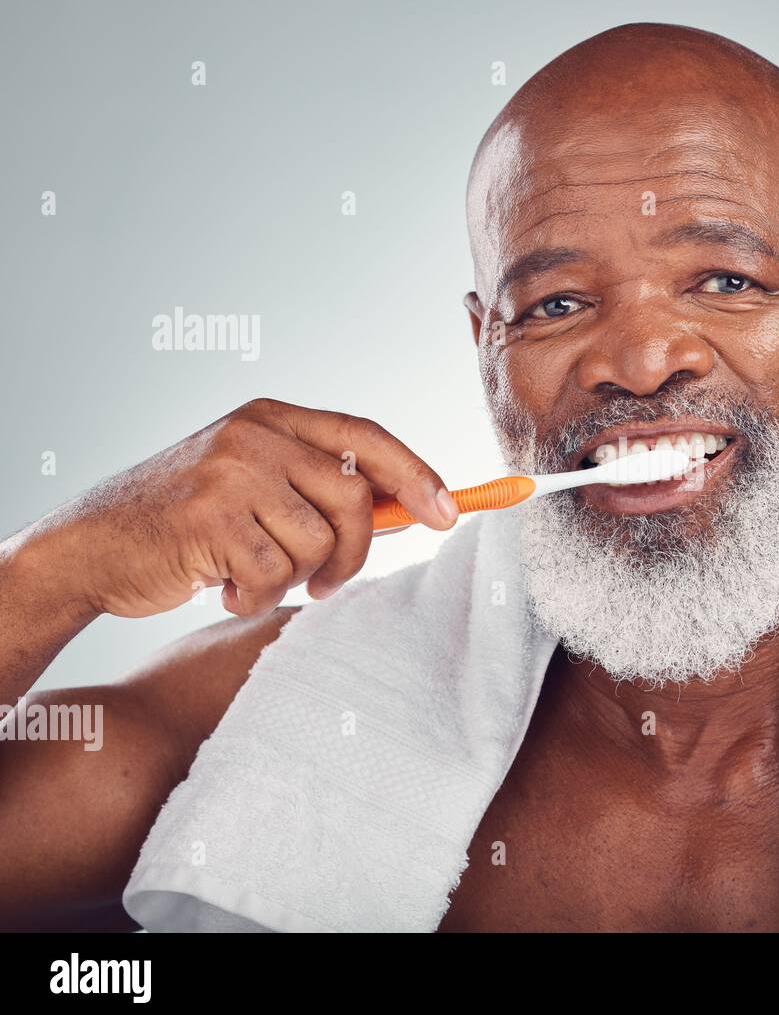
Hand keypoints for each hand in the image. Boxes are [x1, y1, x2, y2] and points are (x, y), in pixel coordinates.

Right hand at [36, 398, 457, 617]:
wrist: (92, 545)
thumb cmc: (186, 522)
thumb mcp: (253, 483)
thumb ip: (319, 487)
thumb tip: (412, 510)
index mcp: (272, 417)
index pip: (366, 435)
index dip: (416, 474)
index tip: (450, 512)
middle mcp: (255, 435)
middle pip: (356, 496)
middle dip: (357, 552)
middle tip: (329, 582)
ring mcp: (230, 473)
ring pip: (318, 542)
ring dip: (295, 578)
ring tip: (250, 576)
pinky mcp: (209, 519)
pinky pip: (274, 575)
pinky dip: (256, 596)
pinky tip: (223, 587)